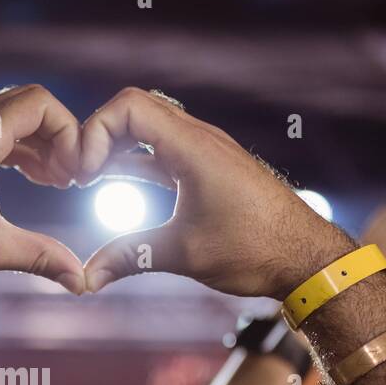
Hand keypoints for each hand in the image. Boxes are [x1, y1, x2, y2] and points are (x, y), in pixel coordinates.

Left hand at [0, 84, 85, 292]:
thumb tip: (81, 281)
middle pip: (26, 106)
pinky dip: (12, 153)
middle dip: (57, 137)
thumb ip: (39, 257)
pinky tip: (24, 184)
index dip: (70, 131)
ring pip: (6, 122)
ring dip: (36, 146)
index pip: (40, 102)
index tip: (77, 174)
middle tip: (70, 178)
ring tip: (55, 183)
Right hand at [76, 87, 353, 298]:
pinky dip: (135, 160)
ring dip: (115, 148)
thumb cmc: (256, 251)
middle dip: (98, 138)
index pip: (129, 105)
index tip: (85, 175)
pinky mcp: (209, 167)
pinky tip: (116, 185)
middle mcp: (200, 139)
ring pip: (148, 129)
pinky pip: (162, 149)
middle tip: (78, 177)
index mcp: (194, 147)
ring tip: (88, 181)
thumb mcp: (184, 254)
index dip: (96, 132)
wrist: (307, 258)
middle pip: (133, 111)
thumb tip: (85, 278)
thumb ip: (129, 258)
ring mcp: (206, 151)